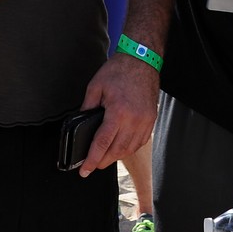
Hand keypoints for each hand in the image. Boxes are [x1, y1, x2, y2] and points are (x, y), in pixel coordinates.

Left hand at [77, 54, 157, 176]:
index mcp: (118, 112)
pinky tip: (120, 148)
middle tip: (92, 166)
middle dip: (103, 161)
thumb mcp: (95, 86)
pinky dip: (128, 148)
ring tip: (104, 158)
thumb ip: (87, 107)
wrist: (142, 60)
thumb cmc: (118, 71)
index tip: (84, 171)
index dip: (92, 159)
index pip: (102, 143)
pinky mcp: (151, 120)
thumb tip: (81, 123)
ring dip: (116, 156)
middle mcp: (134, 120)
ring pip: (129, 149)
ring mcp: (145, 121)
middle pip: (116, 151)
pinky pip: (140, 142)